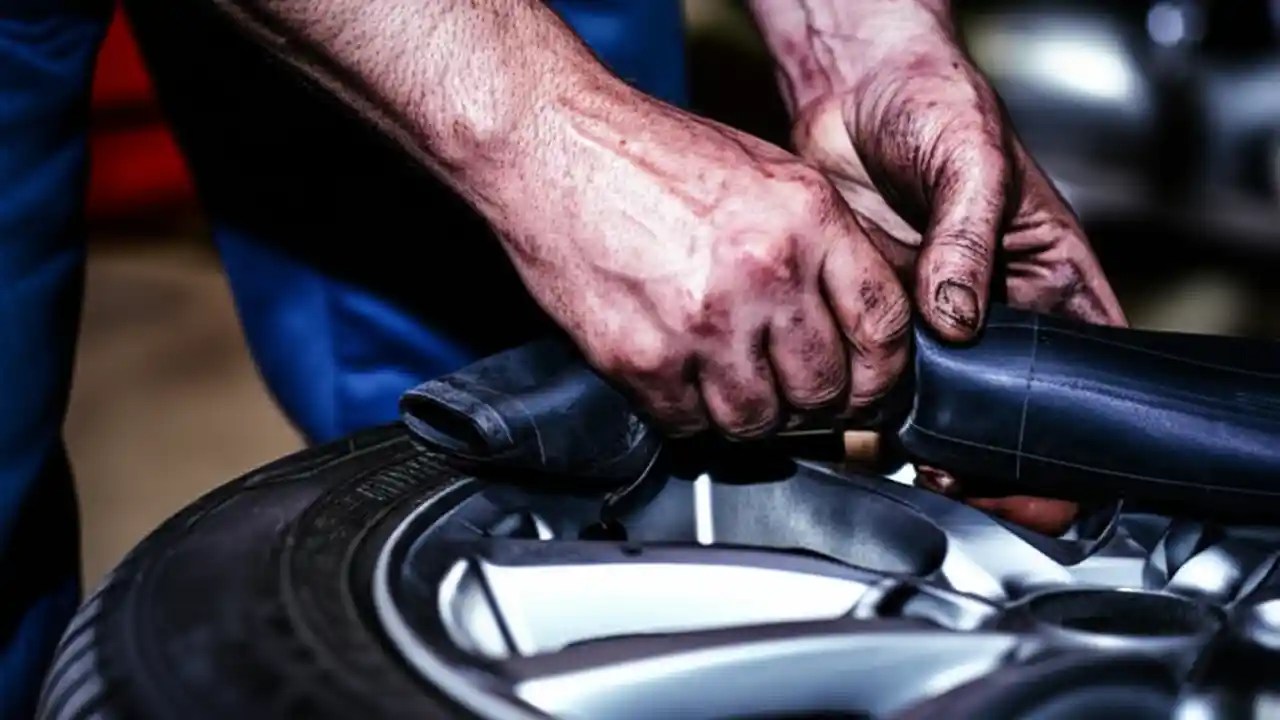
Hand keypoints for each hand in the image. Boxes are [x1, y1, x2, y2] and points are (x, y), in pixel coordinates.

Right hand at [486, 85, 911, 437]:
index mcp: (806, 218)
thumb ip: (820, 242)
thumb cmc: (647, 154)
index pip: (883, 326)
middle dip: (813, 403)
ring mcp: (702, 322)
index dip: (881, 373)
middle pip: (825, 389)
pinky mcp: (641, 358)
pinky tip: (678, 377)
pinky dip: (686, 414)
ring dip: (748, 415)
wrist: (550, 144)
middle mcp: (764, 272)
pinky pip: (687, 425)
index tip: (866, 387)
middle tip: (793, 394)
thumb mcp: (765, 173)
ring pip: (757, 422)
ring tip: (729, 383)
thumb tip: (852, 314)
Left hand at [751, 0, 1126, 532]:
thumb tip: (956, 315)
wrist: (851, 87)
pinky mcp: (874, 311)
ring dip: (926, 433)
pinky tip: (859, 415)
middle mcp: (993, 305)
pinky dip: (870, 400)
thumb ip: (968, 240)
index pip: (1080, 367)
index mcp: (1047, 275)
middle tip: (957, 474)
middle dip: (989, 450)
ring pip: (941, 399)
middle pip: (1007, 402)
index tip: (1034, 466)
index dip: (1066, 425)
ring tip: (910, 454)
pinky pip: (879, 371)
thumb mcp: (972, 162)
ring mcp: (931, 314)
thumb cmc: (934, 102)